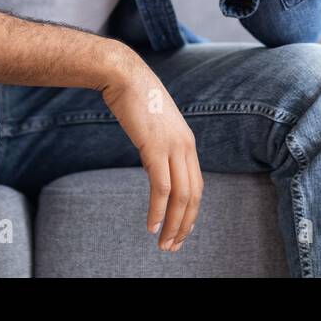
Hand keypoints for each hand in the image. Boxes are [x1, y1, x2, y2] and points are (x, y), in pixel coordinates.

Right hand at [99, 52, 202, 252]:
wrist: (124, 75)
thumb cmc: (135, 97)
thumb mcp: (154, 124)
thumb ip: (159, 143)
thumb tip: (154, 160)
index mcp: (187, 142)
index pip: (197, 185)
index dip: (191, 212)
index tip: (181, 230)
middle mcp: (186, 146)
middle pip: (194, 196)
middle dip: (185, 225)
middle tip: (174, 245)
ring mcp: (172, 147)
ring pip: (181, 196)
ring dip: (172, 224)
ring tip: (164, 243)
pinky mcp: (155, 147)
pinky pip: (161, 188)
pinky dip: (158, 210)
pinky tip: (151, 225)